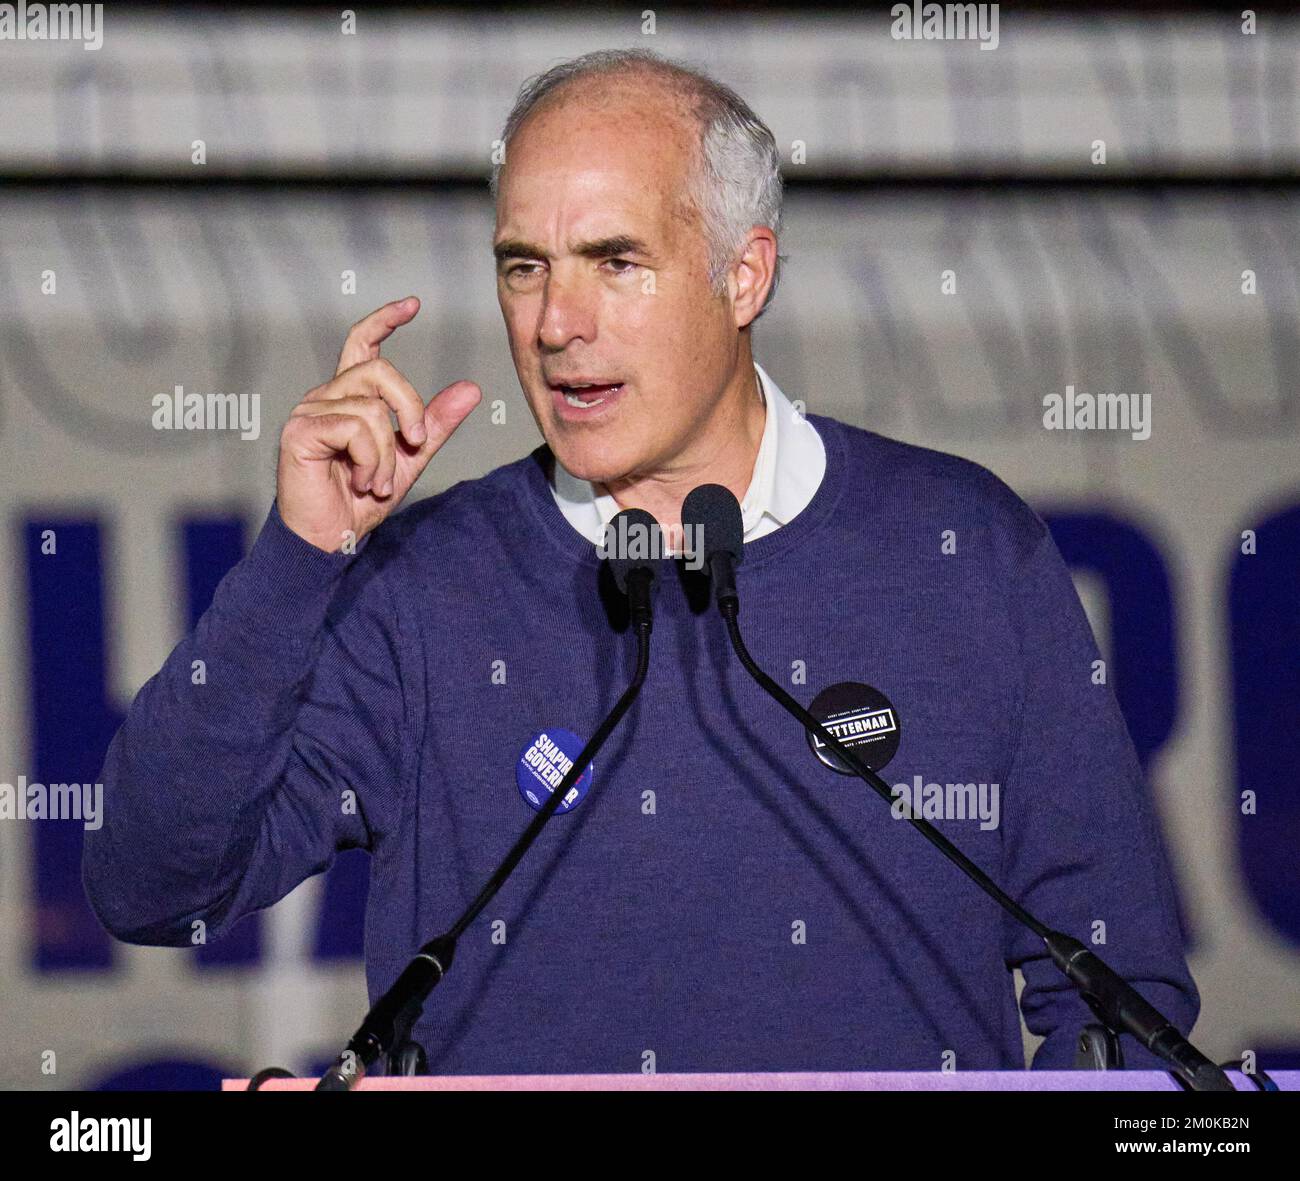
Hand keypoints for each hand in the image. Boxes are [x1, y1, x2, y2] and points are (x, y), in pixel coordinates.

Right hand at [277, 296, 480, 551]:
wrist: (330, 539)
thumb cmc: (361, 500)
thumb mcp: (410, 458)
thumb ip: (435, 424)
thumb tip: (472, 389)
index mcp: (349, 397)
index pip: (362, 342)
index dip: (385, 319)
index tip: (413, 305)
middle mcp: (326, 396)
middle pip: (380, 370)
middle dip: (410, 408)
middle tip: (416, 445)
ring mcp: (309, 411)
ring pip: (372, 408)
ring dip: (385, 454)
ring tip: (374, 483)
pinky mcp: (300, 431)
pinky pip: (355, 428)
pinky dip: (369, 460)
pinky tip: (359, 481)